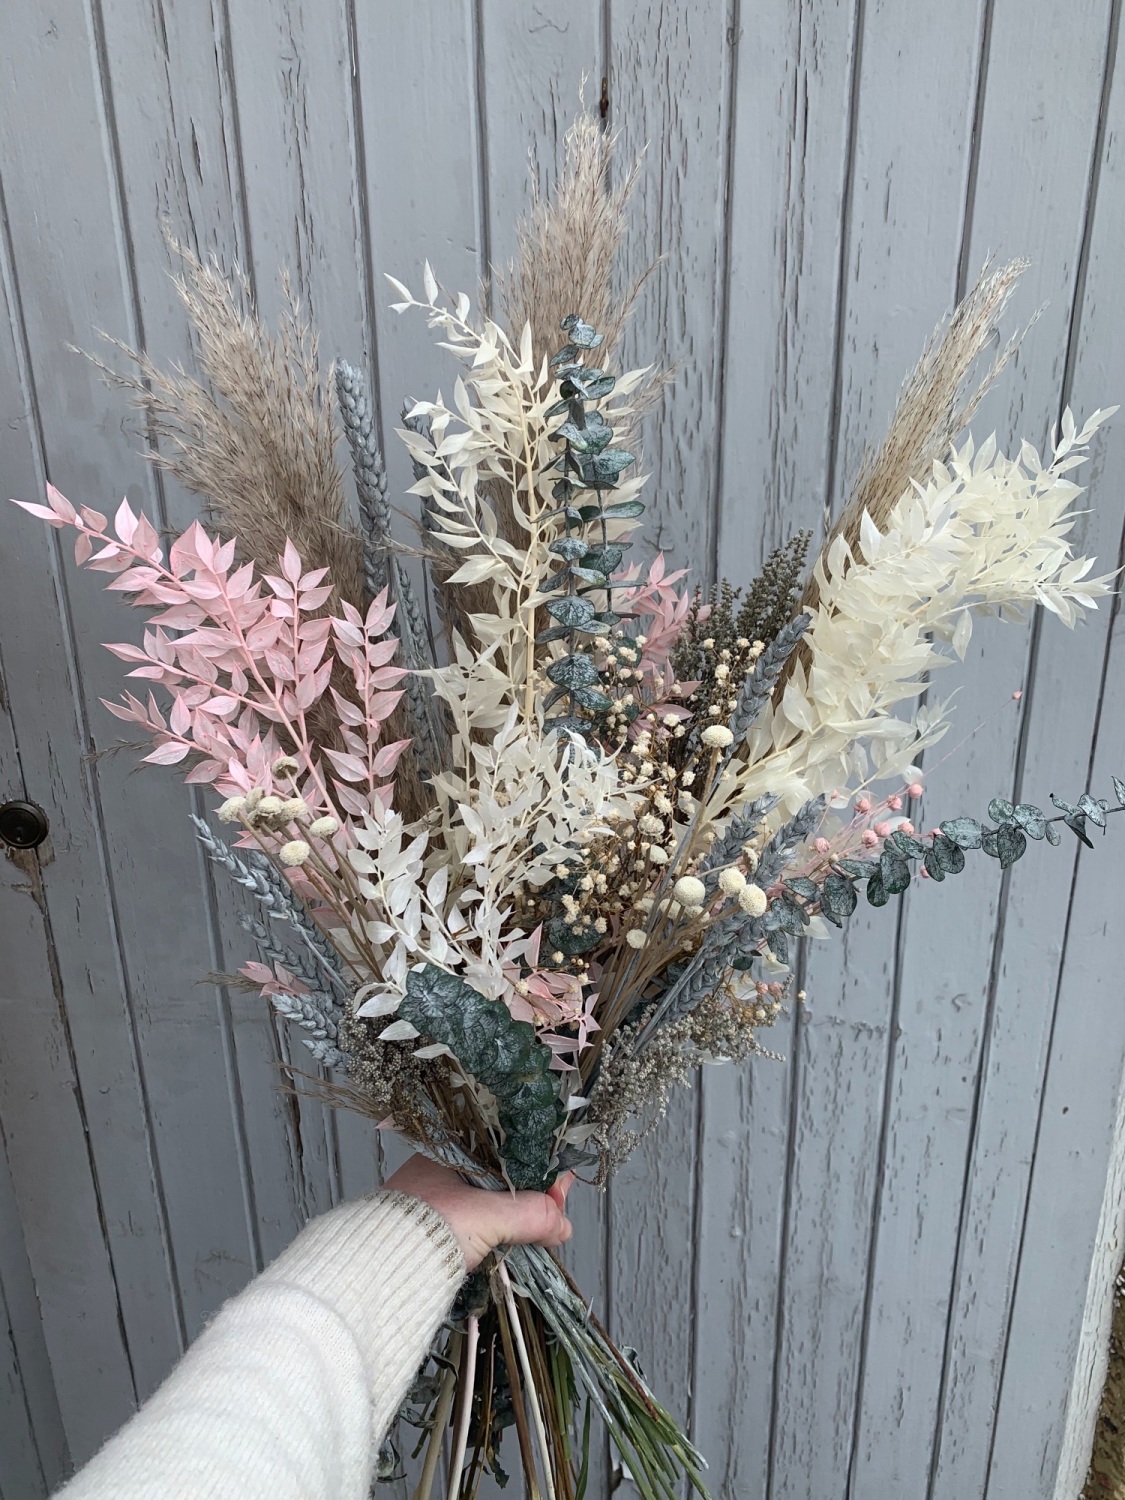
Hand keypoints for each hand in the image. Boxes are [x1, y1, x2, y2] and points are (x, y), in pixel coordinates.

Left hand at [382, 1155, 573, 1270]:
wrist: (377, 1271)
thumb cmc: (425, 1227)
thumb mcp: (487, 1216)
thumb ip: (529, 1214)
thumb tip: (563, 1224)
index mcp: (452, 1152)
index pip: (506, 1151)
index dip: (537, 1168)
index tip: (559, 1188)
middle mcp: (443, 1170)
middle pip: (501, 1178)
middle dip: (530, 1196)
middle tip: (554, 1214)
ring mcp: (436, 1199)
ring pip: (489, 1202)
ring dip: (514, 1217)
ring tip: (539, 1230)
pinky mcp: (433, 1227)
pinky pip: (475, 1222)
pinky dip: (495, 1231)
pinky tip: (510, 1242)